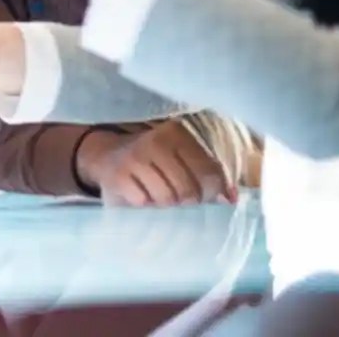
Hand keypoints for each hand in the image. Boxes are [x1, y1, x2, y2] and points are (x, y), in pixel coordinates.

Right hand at [77, 120, 236, 206]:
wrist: (106, 155)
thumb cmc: (153, 160)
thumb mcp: (180, 158)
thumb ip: (207, 174)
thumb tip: (232, 199)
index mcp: (178, 134)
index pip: (209, 172)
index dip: (213, 193)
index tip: (207, 198)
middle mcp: (157, 142)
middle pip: (188, 190)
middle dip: (188, 202)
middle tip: (181, 200)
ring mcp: (136, 158)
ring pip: (167, 199)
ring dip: (165, 204)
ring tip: (159, 195)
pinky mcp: (119, 175)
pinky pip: (144, 203)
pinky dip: (145, 204)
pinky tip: (141, 194)